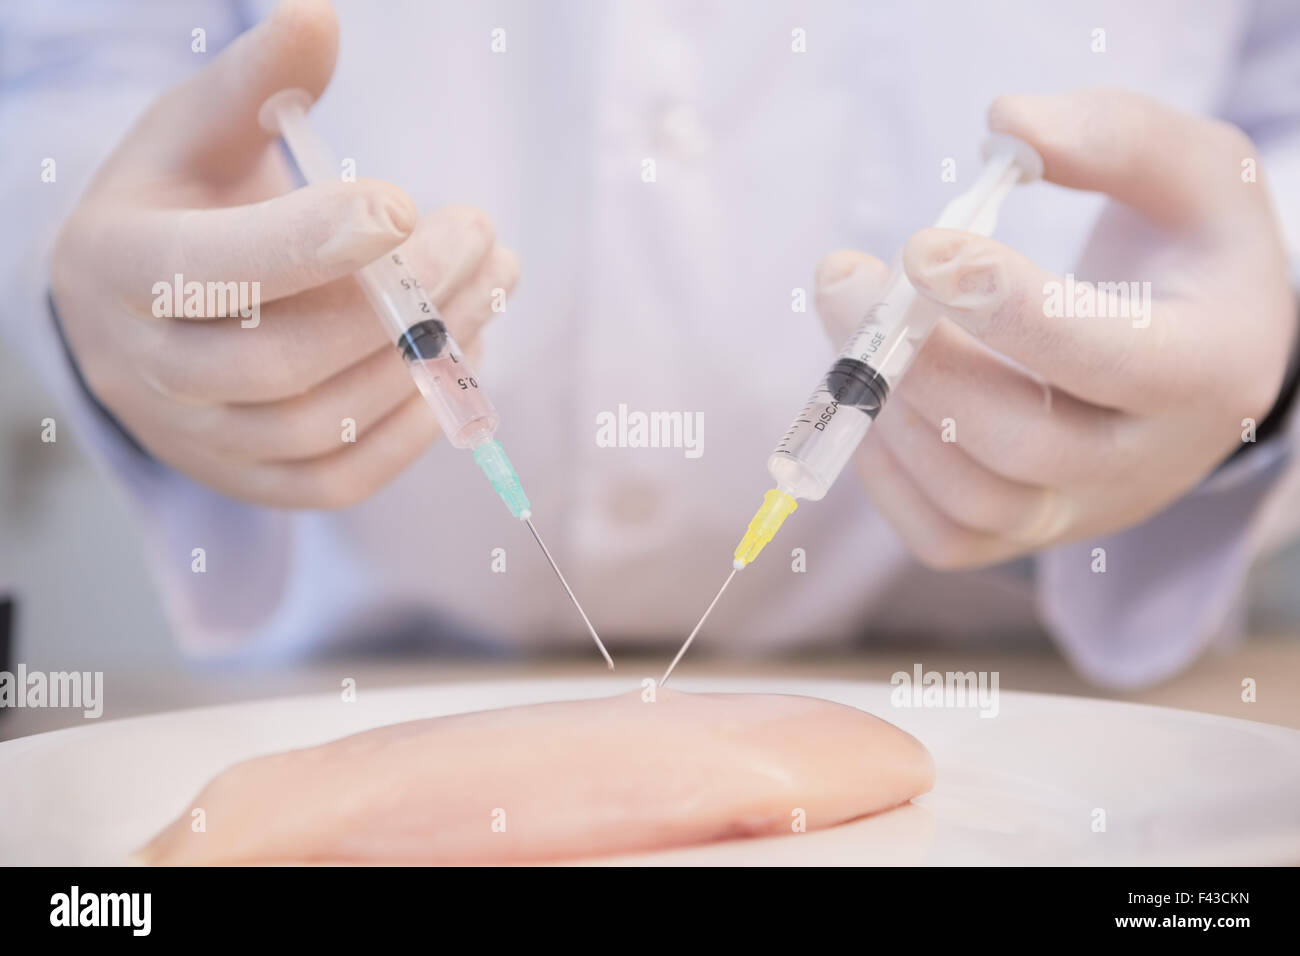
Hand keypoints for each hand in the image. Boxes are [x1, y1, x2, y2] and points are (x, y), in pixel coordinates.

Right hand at [50, 0, 517, 507]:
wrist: (137, 313)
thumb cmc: (177, 205)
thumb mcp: (196, 133)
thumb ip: (255, 82)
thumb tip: (319, 16)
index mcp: (115, 270)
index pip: (210, 272)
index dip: (313, 243)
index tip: (404, 201)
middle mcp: (145, 372)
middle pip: (282, 362)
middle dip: (400, 300)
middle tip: (481, 235)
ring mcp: (198, 442)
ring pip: (321, 426)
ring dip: (426, 356)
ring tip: (494, 283)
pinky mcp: (252, 484)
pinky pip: (342, 480)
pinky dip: (417, 426)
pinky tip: (466, 354)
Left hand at [815, 89, 1296, 568]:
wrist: (1209, 360)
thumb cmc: (1191, 255)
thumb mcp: (1194, 173)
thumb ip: (1113, 135)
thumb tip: (1003, 126)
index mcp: (1206, 365)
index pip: (1098, 353)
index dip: (999, 304)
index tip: (917, 245)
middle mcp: (1147, 460)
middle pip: (1021, 443)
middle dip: (914, 361)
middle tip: (843, 278)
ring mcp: (1085, 510)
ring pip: (974, 501)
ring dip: (892, 412)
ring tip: (858, 330)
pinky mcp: (1032, 534)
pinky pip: (946, 538)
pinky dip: (889, 476)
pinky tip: (880, 402)